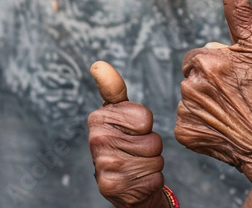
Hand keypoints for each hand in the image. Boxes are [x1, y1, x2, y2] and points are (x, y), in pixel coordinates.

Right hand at [88, 61, 167, 207]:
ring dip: (152, 164)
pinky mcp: (113, 187)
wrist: (122, 185)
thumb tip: (98, 64)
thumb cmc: (123, 143)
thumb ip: (113, 90)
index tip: (129, 130)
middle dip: (150, 146)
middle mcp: (96, 141)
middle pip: (152, 140)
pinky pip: (154, 178)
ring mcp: (104, 165)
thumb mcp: (118, 114)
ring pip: (155, 159)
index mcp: (98, 119)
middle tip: (133, 150)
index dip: (144, 125)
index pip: (144, 118)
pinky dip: (151, 180)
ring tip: (134, 164)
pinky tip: (135, 181)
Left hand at [175, 0, 251, 170]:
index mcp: (207, 59)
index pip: (200, 54)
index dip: (220, 64)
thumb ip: (240, 8)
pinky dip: (201, 122)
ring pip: (190, 96)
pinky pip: (187, 120)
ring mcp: (186, 110)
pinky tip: (221, 126)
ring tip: (230, 111)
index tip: (237, 77)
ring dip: (206, 100)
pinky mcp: (184, 132)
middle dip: (210, 80)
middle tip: (235, 94)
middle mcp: (192, 84)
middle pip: (193, 73)